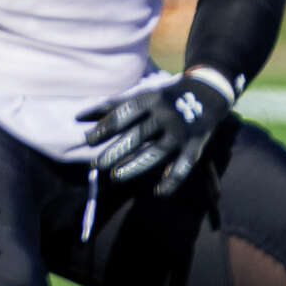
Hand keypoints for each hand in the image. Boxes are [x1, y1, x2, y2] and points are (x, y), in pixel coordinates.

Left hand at [80, 71, 231, 196]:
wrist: (208, 93)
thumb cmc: (163, 97)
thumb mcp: (140, 96)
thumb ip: (110, 107)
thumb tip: (77, 117)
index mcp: (150, 99)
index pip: (124, 114)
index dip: (105, 128)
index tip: (88, 141)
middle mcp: (166, 114)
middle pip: (137, 135)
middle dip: (116, 151)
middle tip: (96, 164)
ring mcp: (181, 131)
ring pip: (157, 152)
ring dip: (136, 166)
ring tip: (116, 176)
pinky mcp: (195, 145)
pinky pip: (183, 166)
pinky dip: (172, 181)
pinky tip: (158, 192)